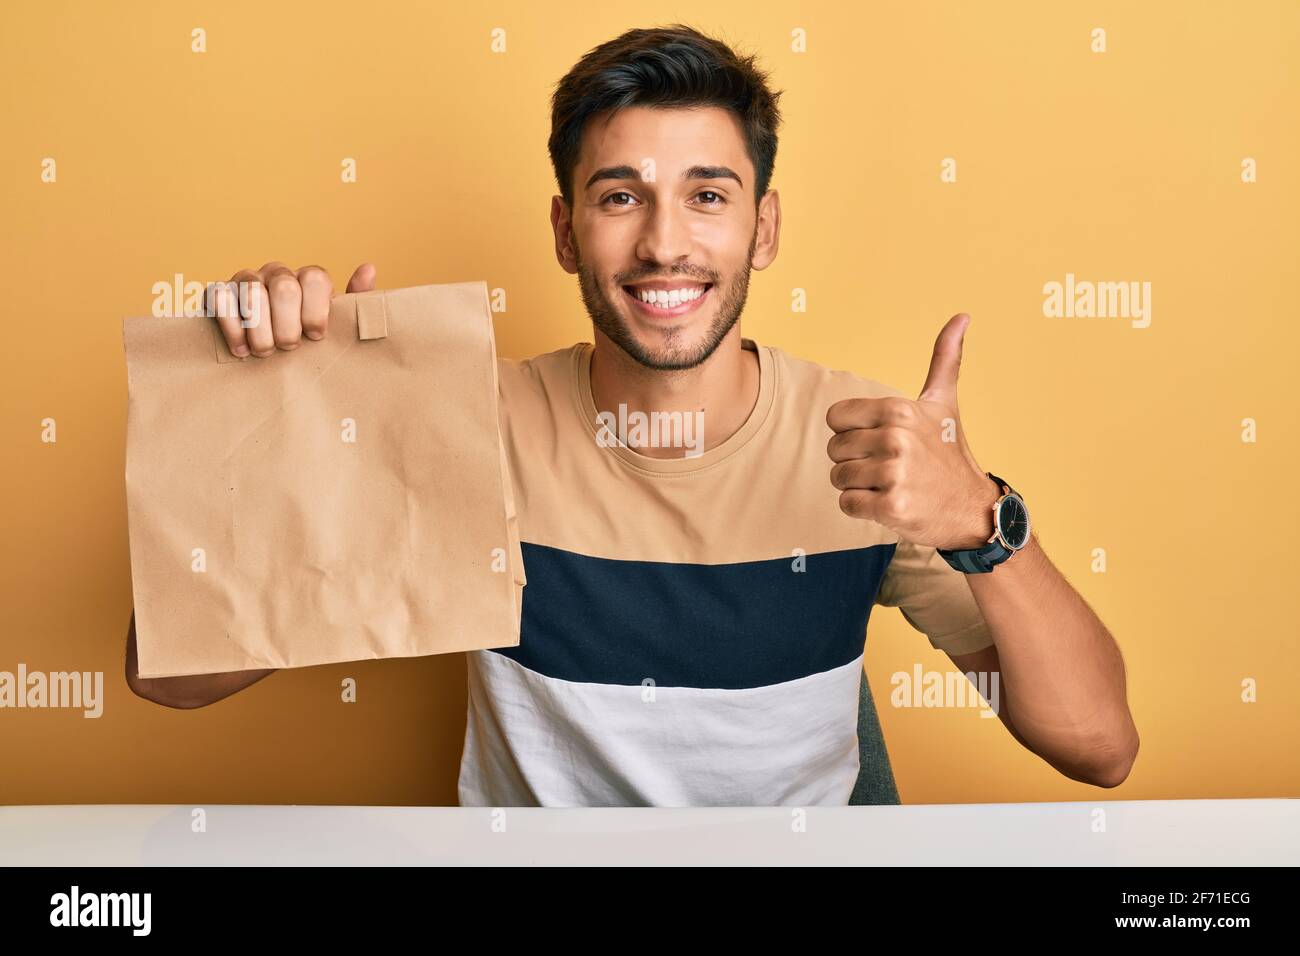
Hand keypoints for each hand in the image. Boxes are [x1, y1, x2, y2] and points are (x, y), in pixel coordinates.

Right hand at [207, 261, 376, 357]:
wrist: (271, 355)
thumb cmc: (308, 340)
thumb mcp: (337, 326)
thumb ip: (356, 303)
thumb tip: (369, 269)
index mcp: (308, 278)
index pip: (315, 278)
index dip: (316, 311)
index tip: (316, 336)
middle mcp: (278, 273)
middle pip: (284, 288)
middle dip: (288, 326)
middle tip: (289, 348)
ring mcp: (247, 280)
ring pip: (252, 293)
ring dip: (260, 331)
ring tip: (266, 352)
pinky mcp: (219, 292)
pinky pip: (220, 298)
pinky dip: (232, 327)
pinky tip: (241, 350)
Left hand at [826, 313, 999, 548]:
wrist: (972, 508)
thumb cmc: (950, 453)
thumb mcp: (944, 402)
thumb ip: (944, 358)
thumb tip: (961, 316)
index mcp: (899, 411)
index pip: (835, 418)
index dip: (851, 432)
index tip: (879, 440)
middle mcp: (896, 439)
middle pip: (834, 449)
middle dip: (854, 461)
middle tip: (888, 467)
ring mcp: (894, 474)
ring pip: (838, 478)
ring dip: (857, 486)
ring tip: (889, 484)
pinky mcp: (892, 507)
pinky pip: (846, 504)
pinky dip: (861, 508)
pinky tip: (889, 503)